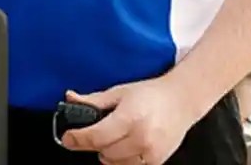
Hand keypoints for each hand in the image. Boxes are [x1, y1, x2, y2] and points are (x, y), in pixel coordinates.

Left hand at [60, 76, 200, 164]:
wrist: (181, 101)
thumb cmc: (150, 94)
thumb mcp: (119, 92)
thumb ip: (93, 100)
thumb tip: (69, 98)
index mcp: (129, 117)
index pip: (96, 136)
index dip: (77, 139)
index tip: (68, 138)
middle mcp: (141, 137)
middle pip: (102, 151)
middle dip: (94, 142)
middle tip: (100, 130)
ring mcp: (150, 153)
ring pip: (113, 163)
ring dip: (108, 153)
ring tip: (116, 137)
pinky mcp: (156, 162)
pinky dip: (122, 160)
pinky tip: (127, 145)